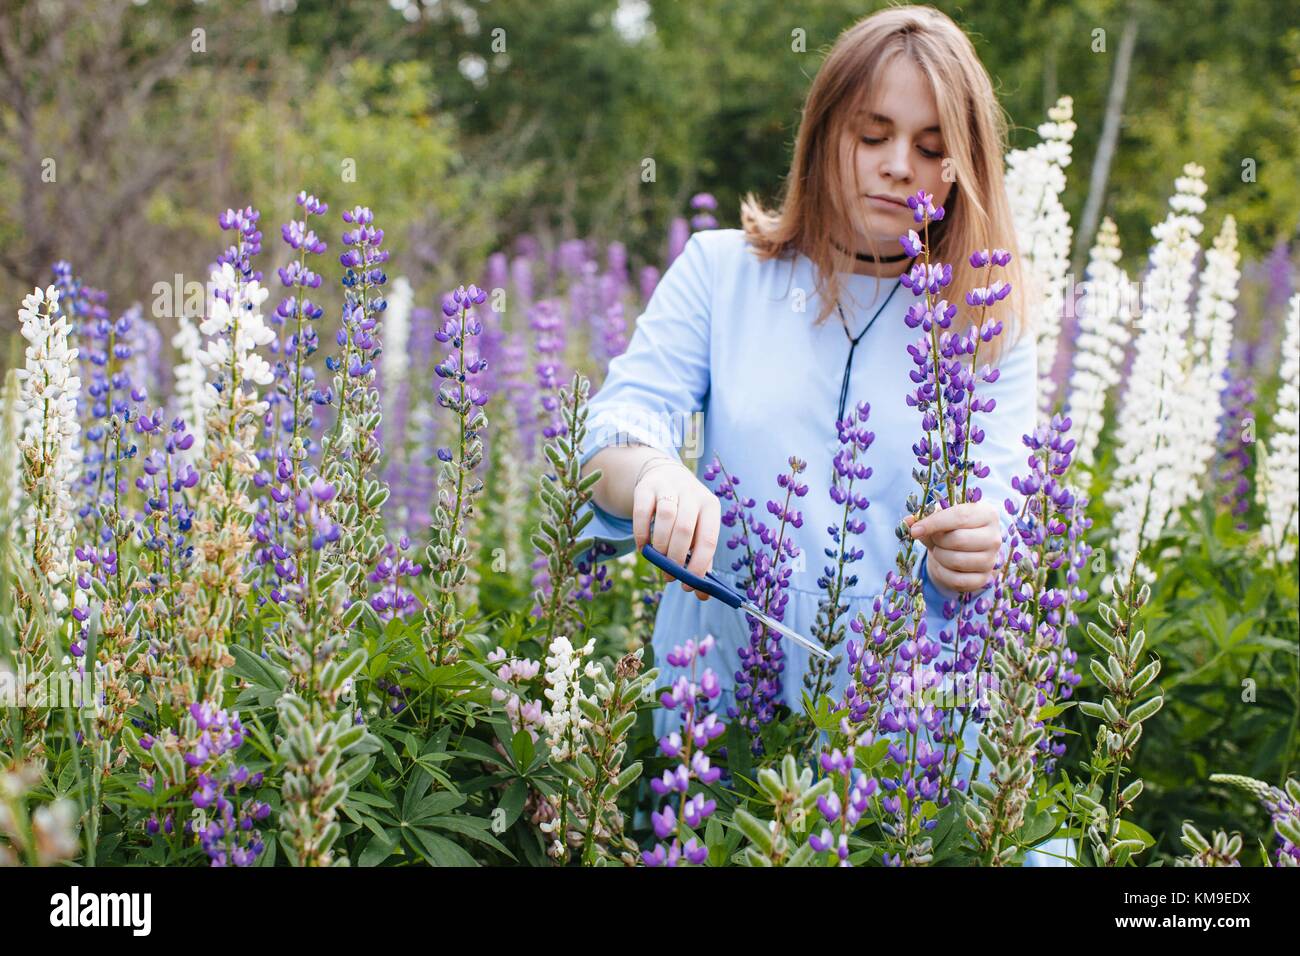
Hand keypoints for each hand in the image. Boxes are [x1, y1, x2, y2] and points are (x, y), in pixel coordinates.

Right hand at [632, 458, 721, 600]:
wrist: (664, 475)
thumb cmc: (685, 513)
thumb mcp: (698, 529)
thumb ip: (700, 559)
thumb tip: (703, 594)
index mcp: (710, 506)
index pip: (708, 540)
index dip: (698, 566)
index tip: (690, 585)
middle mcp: (692, 494)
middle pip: (684, 530)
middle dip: (676, 559)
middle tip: (670, 576)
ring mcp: (669, 487)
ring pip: (665, 518)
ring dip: (660, 546)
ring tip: (658, 560)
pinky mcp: (646, 488)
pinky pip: (641, 512)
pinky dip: (641, 535)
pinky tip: (643, 548)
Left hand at [904, 501, 1001, 593]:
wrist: (966, 550)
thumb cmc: (952, 528)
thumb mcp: (941, 518)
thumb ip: (924, 518)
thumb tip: (908, 522)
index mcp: (987, 514)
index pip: (959, 516)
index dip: (934, 523)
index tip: (915, 530)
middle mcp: (994, 537)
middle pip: (958, 540)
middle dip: (938, 541)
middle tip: (935, 540)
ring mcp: (991, 560)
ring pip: (957, 561)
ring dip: (939, 556)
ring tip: (939, 551)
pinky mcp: (984, 579)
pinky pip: (957, 580)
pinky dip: (942, 573)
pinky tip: (942, 565)